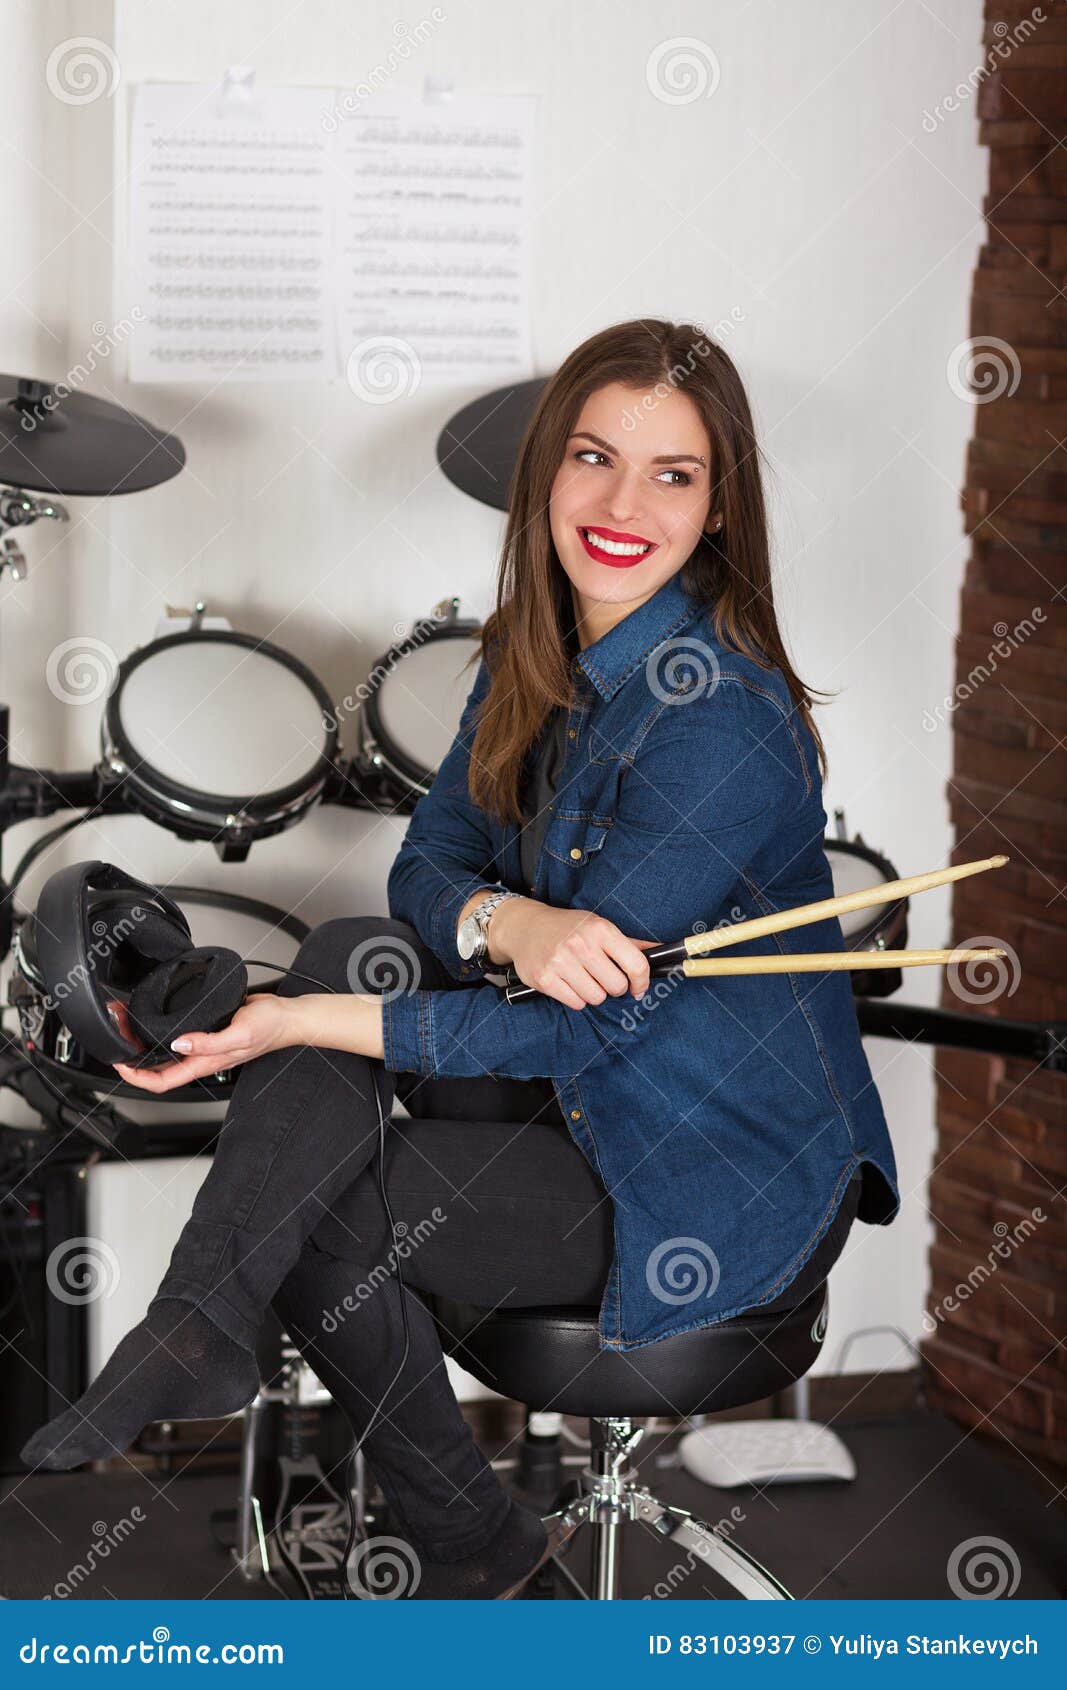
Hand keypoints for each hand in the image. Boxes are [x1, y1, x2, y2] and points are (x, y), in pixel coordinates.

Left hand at [108, 993, 305, 1094]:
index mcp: (205, 1063)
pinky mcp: (207, 1031)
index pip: (162, 1081)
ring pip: (165, 1054)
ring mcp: (203, 1046)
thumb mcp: (240, 1033)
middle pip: (158, 1069)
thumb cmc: (270, 1027)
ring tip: (127, 1027)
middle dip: (133, 1060)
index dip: (137, 1077)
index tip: (120, 1064)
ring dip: (144, 1045)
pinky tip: (154, 1021)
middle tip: (116, 1039)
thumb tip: (180, 1044)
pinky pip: (178, 1038)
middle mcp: (201, 1058)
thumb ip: (210, 1043)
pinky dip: (161, 1033)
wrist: (287, 1016)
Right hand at [493, 901, 659, 1010]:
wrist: (526, 927)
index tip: (638, 987)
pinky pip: (576, 1003)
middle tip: (602, 978)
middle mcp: (581, 944)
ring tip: (582, 978)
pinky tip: (568, 983)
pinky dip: (576, 998)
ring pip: (596, 998)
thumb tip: (661, 952)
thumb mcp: (599, 926)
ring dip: (593, 993)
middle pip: (616, 986)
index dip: (642, 981)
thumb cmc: (568, 928)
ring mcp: (561, 962)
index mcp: (600, 929)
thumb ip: (630, 943)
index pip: (636, 964)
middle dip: (613, 987)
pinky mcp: (545, 979)